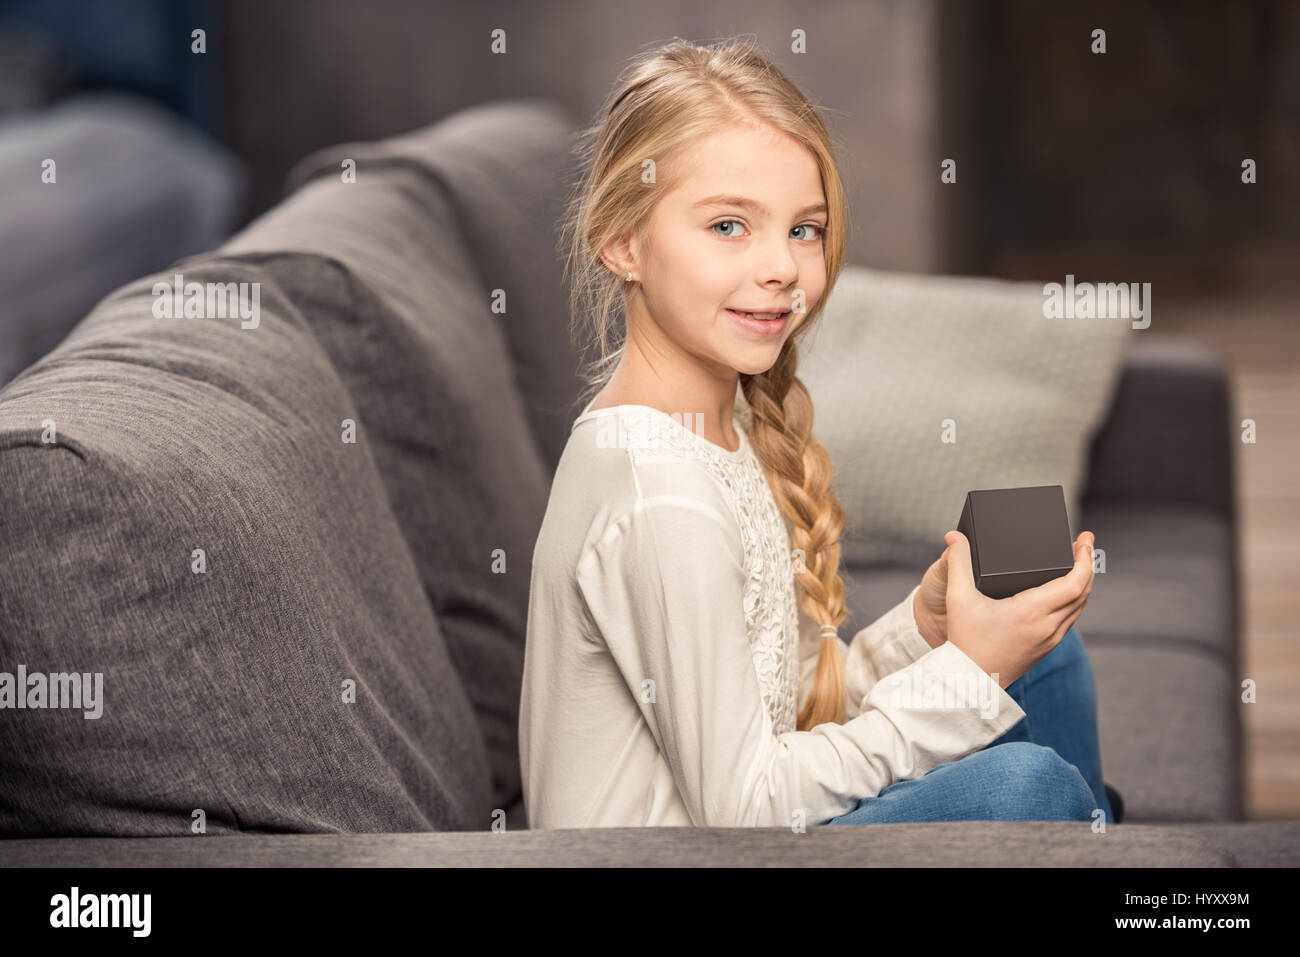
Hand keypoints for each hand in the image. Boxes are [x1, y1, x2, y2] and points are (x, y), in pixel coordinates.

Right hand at [920, 529, 1095, 685]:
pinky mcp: (1046, 648)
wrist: (969, 681)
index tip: (1084, 539)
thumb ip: (958, 562)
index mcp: (1032, 612)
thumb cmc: (964, 641)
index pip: (1075, 583)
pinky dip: (1075, 600)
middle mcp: (1048, 627)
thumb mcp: (957, 598)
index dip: (1084, 560)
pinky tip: (1067, 592)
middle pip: (1083, 592)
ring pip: (1079, 607)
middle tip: (1084, 542)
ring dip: (1083, 583)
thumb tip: (954, 535)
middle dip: (1088, 564)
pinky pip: (1070, 619)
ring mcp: (1050, 639)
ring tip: (1079, 562)